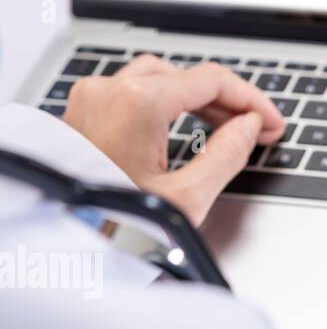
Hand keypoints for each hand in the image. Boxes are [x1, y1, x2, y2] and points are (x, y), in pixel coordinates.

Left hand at [63, 55, 285, 224]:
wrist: (54, 252)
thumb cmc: (107, 228)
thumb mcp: (185, 198)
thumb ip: (228, 154)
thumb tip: (249, 128)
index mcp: (136, 102)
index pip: (212, 80)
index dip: (251, 100)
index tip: (270, 122)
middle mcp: (108, 92)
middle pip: (185, 76)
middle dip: (225, 100)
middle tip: (252, 128)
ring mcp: (89, 101)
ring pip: (156, 79)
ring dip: (194, 99)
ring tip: (221, 127)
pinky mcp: (79, 116)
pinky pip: (130, 94)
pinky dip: (163, 105)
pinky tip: (181, 129)